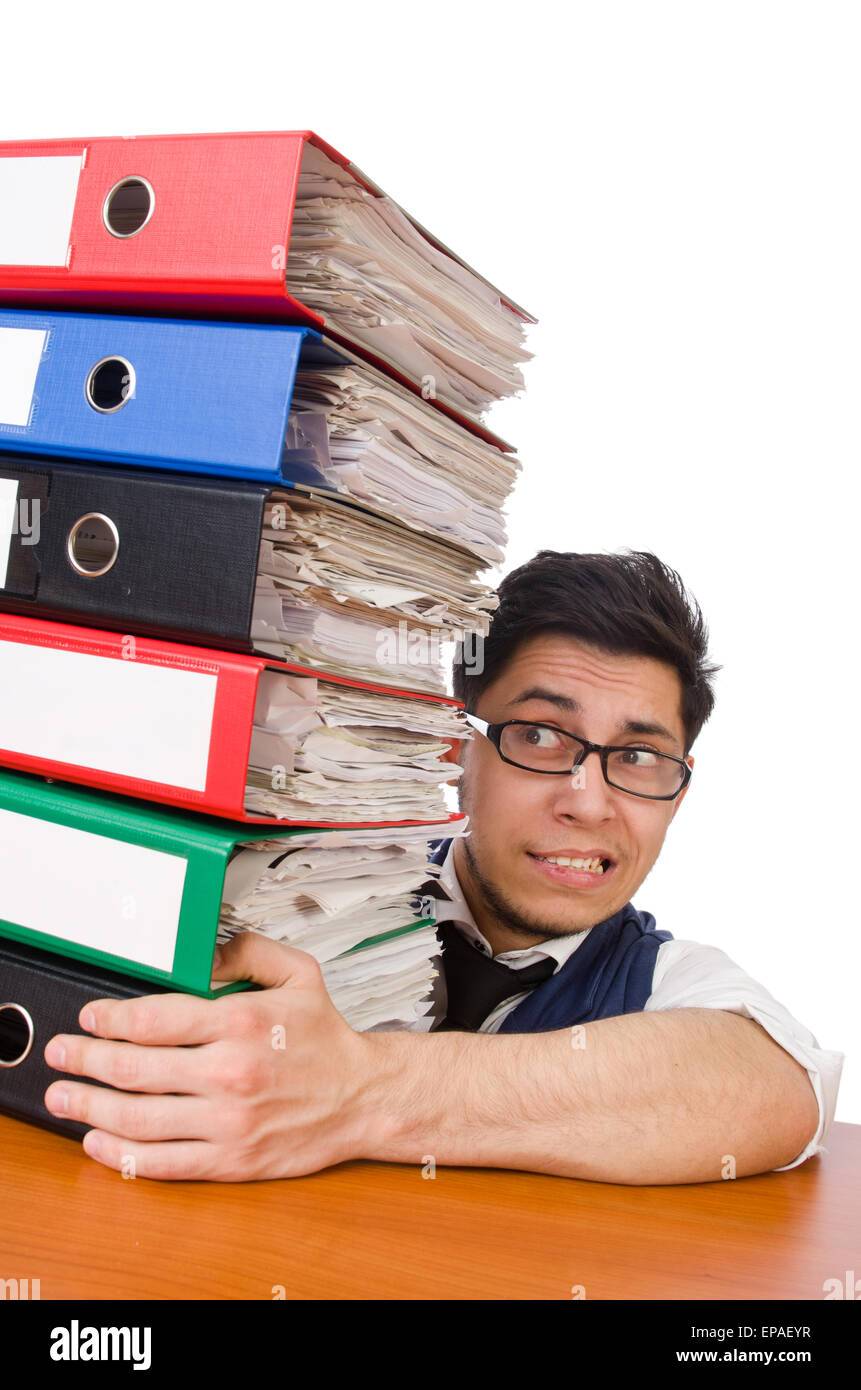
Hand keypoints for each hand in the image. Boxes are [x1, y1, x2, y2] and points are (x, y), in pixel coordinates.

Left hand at [42, 933, 376, 1180]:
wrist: (362, 1097)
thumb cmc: (326, 1038)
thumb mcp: (297, 973)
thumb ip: (247, 951)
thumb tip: (202, 951)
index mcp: (243, 1023)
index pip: (157, 1020)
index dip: (111, 1019)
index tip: (90, 1017)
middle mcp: (231, 1074)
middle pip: (137, 1069)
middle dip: (86, 1060)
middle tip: (61, 1055)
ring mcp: (229, 1122)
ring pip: (140, 1119)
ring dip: (90, 1107)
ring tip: (63, 1097)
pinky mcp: (231, 1160)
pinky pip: (162, 1162)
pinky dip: (121, 1154)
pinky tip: (98, 1141)